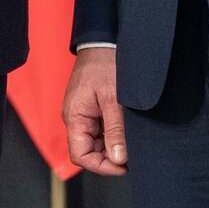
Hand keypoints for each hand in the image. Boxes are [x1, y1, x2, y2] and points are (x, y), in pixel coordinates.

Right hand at [63, 49, 127, 176]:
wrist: (102, 40)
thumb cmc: (104, 64)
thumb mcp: (113, 98)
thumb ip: (115, 130)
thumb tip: (119, 159)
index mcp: (74, 117)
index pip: (81, 156)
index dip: (102, 166)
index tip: (124, 165)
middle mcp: (76, 118)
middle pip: (89, 152)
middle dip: (111, 157)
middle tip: (134, 154)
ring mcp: (84, 114)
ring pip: (96, 142)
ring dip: (114, 145)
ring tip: (133, 140)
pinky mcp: (92, 109)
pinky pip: (100, 130)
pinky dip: (114, 134)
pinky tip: (127, 129)